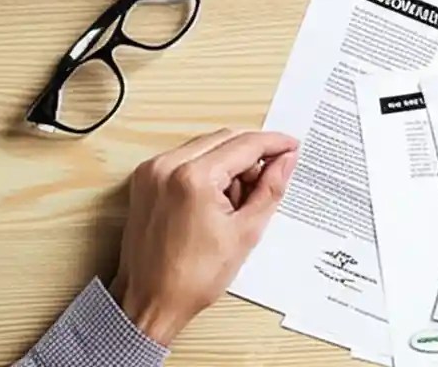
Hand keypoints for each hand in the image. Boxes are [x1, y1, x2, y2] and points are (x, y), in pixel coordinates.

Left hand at [109, 129, 299, 344]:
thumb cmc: (190, 278)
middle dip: (253, 153)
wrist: (151, 300)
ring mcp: (152, 171)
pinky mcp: (145, 179)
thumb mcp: (245, 232)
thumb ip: (270, 189)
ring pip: (206, 145)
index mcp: (193, 178)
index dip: (275, 143)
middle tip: (272, 175)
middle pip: (225, 137)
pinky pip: (186, 158)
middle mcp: (167, 166)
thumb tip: (285, 162)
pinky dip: (208, 168)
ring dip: (230, 161)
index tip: (291, 146)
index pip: (245, 144)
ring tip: (240, 198)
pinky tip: (218, 197)